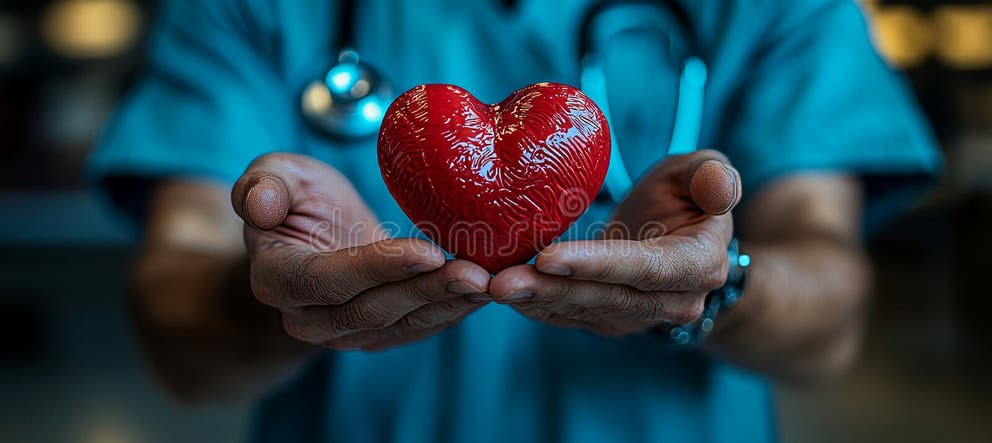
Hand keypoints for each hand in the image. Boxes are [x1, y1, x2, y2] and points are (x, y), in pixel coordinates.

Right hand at [232, 153, 489, 351]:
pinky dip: (450, 312)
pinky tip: (483, 294)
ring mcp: (341, 333)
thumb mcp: (275, 174)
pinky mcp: (375, 335)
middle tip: (475, 273)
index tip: (428, 251)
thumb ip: (262, 184)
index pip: (330, 280)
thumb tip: (258, 205)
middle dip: (426, 291)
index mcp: (277, 278)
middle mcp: (306, 319)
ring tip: (487, 282)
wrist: (313, 231)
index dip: (379, 268)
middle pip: (372, 310)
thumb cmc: (295, 196)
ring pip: (400, 325)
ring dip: (446, 305)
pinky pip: (415, 329)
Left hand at [489, 150, 740, 336]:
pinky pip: (565, 316)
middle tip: (500, 281)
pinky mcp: (605, 321)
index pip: (645, 269)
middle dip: (550, 290)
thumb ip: (713, 176)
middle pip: (604, 298)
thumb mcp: (705, 173)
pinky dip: (530, 305)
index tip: (549, 256)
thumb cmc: (689, 196)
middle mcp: (670, 303)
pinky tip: (494, 292)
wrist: (680, 238)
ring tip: (488, 286)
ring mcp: (636, 318)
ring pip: (579, 311)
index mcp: (698, 265)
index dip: (597, 265)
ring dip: (532, 301)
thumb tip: (720, 188)